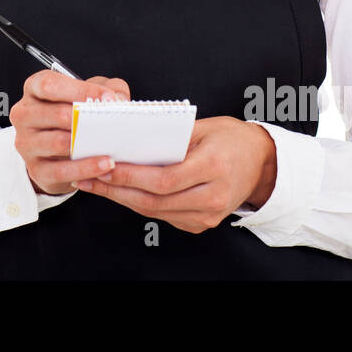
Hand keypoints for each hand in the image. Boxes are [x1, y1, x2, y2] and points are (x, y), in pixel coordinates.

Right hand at [10, 70, 130, 195]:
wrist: (57, 150)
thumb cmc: (72, 116)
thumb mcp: (89, 93)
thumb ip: (107, 88)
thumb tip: (119, 100)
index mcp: (34, 89)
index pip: (50, 85)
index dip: (80, 90)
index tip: (107, 98)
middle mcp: (24, 114)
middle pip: (55, 113)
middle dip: (86, 118)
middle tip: (112, 124)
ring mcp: (26, 143)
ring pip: (57, 143)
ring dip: (87, 145)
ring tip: (111, 146)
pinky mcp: (36, 169)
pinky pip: (61, 171)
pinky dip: (85, 169)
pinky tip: (104, 166)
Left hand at [74, 116, 276, 232]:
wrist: (261, 162)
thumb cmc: (232, 139)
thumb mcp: (204, 127)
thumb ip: (169, 134)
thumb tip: (130, 135)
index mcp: (213, 168)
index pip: (164, 179)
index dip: (130, 176)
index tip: (104, 166)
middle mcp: (212, 197)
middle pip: (155, 200)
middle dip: (117, 189)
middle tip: (89, 177)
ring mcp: (208, 215)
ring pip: (156, 212)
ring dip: (123, 199)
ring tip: (98, 184)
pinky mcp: (202, 223)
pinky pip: (164, 216)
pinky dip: (141, 203)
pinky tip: (122, 192)